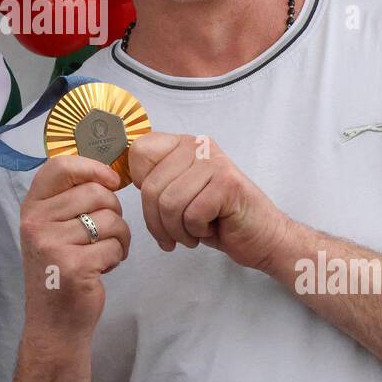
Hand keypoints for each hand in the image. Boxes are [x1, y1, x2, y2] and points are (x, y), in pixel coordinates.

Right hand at [18, 155, 130, 341]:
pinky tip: (102, 268)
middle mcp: (36, 223)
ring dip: (119, 237)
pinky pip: (115, 245)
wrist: (54, 322)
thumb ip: (70, 199)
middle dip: (113, 211)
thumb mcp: (53, 228)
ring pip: (110, 219)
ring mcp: (52, 244)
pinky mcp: (73, 266)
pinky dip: (117, 257)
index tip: (111, 181)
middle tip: (106, 233)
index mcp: (32, 207)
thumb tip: (109, 173)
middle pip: (95, 193)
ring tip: (104, 252)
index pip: (60, 166)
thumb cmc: (61, 269)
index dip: (92, 167)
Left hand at [127, 132, 289, 269]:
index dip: (140, 187)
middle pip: (150, 186)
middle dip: (157, 222)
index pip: (139, 152)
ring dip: (177, 230)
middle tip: (174, 236)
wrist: (263, 237)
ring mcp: (214, 162)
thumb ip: (156, 180)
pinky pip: (191, 214)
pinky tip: (211, 229)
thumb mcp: (179, 194)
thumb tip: (118, 178)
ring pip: (169, 203)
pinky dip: (196, 232)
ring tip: (192, 234)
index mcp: (183, 144)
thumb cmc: (219, 219)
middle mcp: (198, 145)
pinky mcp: (227, 183)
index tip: (156, 206)